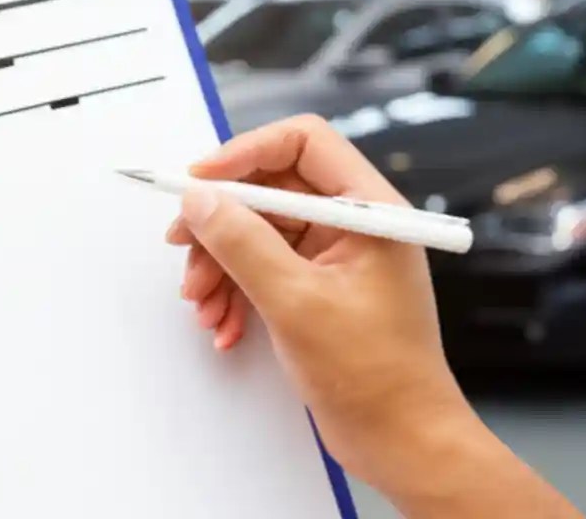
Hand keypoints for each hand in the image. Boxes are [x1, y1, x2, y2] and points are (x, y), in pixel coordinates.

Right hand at [167, 115, 578, 516]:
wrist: (402, 443)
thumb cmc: (374, 375)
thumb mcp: (296, 302)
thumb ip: (243, 243)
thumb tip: (199, 200)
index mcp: (368, 209)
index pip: (302, 143)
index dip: (244, 153)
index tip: (198, 182)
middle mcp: (353, 224)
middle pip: (270, 189)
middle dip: (221, 222)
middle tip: (182, 250)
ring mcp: (334, 257)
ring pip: (259, 232)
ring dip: (221, 265)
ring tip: (202, 306)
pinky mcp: (318, 289)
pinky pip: (263, 269)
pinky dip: (236, 292)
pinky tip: (224, 326)